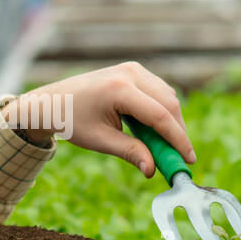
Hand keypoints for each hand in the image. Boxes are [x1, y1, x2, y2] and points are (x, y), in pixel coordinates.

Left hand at [1, 61, 195, 177]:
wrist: (52, 102)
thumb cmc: (72, 121)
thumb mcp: (99, 140)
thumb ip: (129, 152)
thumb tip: (153, 170)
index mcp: (119, 89)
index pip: (160, 116)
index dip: (178, 139)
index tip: (188, 160)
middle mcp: (129, 73)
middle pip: (169, 104)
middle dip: (177, 132)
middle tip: (178, 158)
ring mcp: (132, 69)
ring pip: (167, 96)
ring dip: (171, 121)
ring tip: (164, 147)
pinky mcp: (133, 71)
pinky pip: (159, 91)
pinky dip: (163, 111)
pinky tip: (154, 130)